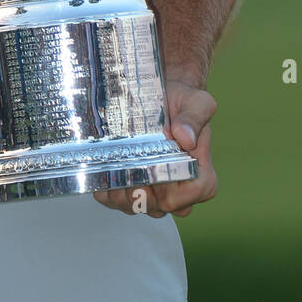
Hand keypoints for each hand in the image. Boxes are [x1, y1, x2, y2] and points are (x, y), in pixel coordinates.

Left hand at [92, 77, 217, 218]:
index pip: (180, 199)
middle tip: (119, 171)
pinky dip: (108, 193)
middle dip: (135, 193)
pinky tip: (101, 178)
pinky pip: (120, 202)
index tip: (146, 170)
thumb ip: (194, 118)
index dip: (160, 191)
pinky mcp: (138, 186)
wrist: (164, 94)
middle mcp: (181, 190)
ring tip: (108, 172)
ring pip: (137, 207)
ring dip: (119, 194)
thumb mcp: (197, 102)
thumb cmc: (183, 101)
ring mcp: (158, 191)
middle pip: (156, 207)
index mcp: (201, 178)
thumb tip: (186, 139)